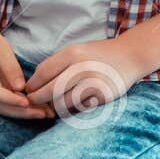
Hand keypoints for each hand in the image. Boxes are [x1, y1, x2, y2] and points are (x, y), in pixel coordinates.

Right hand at [0, 22, 50, 119]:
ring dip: (26, 113)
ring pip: (6, 108)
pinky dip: (23, 107)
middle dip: (25, 112)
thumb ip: (9, 65)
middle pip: (2, 106)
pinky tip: (39, 107)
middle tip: (47, 113)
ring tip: (48, 113)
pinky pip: (8, 103)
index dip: (12, 100)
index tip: (29, 103)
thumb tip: (20, 87)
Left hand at [25, 37, 146, 115]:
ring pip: (63, 102)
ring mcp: (93, 82)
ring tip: (53, 106)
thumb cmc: (100, 54)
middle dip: (38, 99)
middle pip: (50, 90)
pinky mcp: (103, 95)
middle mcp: (81, 67)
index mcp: (72, 53)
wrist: (131, 55)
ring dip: (55, 107)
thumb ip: (58, 63)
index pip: (42, 72)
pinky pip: (80, 107)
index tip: (28, 90)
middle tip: (34, 102)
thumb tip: (35, 82)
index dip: (32, 84)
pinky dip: (73, 108)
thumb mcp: (78, 50)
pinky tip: (74, 104)